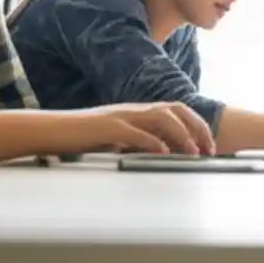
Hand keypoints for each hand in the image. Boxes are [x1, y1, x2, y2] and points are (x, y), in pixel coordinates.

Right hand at [62, 102, 216, 155]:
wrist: (53, 130)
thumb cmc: (83, 137)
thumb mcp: (117, 139)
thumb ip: (139, 142)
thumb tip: (163, 153)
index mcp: (138, 111)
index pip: (176, 110)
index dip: (196, 124)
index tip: (209, 144)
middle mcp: (134, 109)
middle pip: (176, 109)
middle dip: (197, 128)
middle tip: (210, 149)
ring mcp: (122, 116)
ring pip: (162, 117)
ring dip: (182, 134)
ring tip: (193, 152)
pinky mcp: (109, 127)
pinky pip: (137, 132)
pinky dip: (153, 142)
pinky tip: (164, 152)